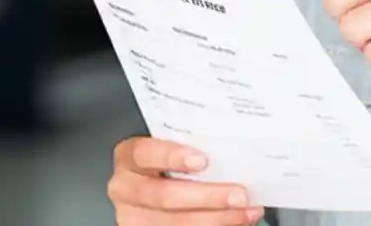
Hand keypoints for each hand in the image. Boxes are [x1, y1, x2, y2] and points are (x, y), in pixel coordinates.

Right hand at [108, 137, 265, 224]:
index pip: (145, 153)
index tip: (202, 161)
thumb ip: (191, 151)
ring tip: (245, 212)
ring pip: (174, 223)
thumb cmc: (168, 167)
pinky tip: (235, 222)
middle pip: (164, 196)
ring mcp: (132, 217)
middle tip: (239, 194)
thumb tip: (234, 152)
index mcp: (130, 159)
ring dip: (216, 219)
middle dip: (207, 197)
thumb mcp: (172, 153)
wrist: (155, 195)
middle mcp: (125, 188)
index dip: (172, 156)